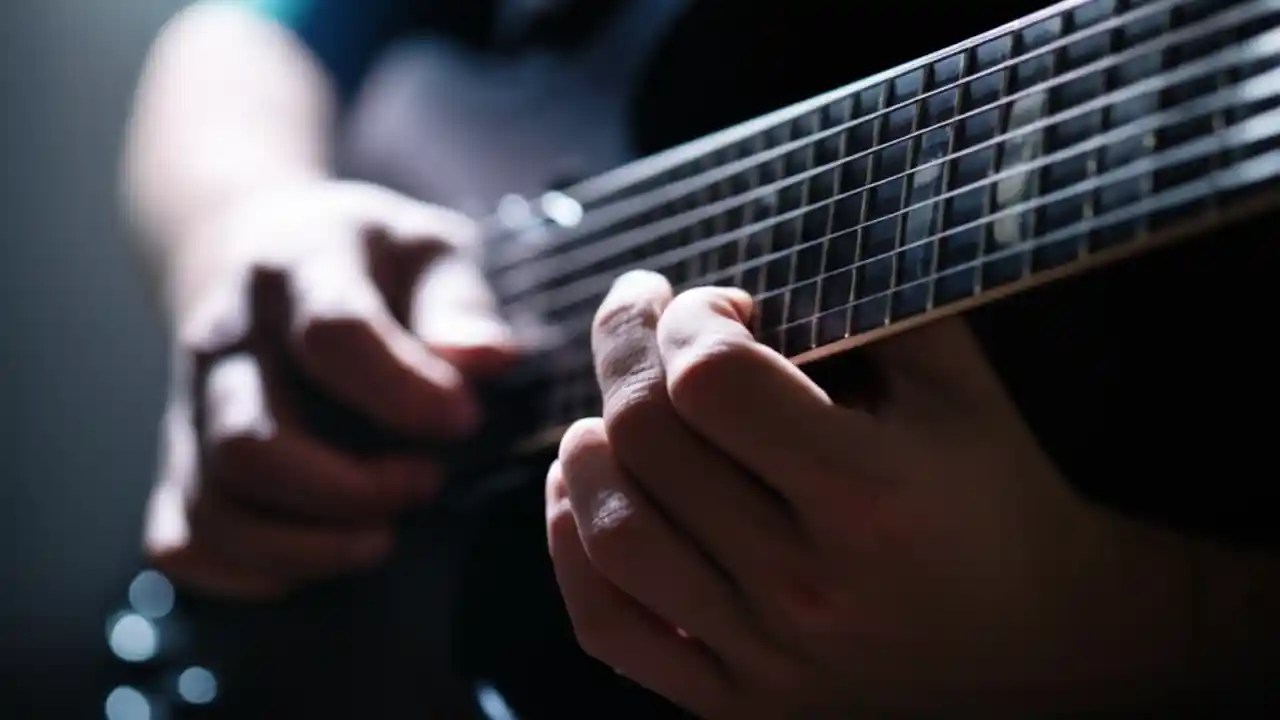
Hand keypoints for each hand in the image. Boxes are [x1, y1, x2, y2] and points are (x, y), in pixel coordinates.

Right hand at [146, 179, 515, 598]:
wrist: (258, 247)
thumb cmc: (371, 260)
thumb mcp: (428, 251)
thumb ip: (459, 304)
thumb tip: (490, 359)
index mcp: (298, 269)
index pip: (333, 334)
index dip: (404, 392)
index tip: (464, 420)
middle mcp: (225, 340)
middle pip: (251, 445)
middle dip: (350, 491)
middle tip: (427, 484)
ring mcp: (189, 405)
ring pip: (213, 506)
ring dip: (307, 546)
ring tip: (382, 536)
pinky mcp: (177, 460)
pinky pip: (182, 542)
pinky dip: (250, 573)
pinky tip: (318, 557)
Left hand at [546, 271, 1195, 717]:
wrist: (1044, 642)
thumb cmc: (996, 493)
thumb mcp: (958, 382)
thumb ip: (869, 301)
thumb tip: (764, 247)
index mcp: (867, 494)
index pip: (710, 379)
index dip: (689, 316)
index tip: (714, 305)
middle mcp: (806, 583)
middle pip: (649, 440)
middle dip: (622, 347)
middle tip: (638, 315)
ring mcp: (765, 652)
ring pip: (614, 532)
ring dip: (585, 447)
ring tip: (604, 409)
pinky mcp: (739, 701)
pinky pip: (610, 629)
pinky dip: (570, 550)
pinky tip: (581, 492)